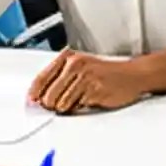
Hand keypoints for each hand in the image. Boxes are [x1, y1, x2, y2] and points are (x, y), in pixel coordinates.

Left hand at [28, 50, 145, 113]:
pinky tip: (89, 99)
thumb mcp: (81, 68)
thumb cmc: (107, 73)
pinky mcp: (93, 90)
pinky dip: (79, 108)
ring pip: (60, 104)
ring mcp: (84, 77)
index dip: (35, 93)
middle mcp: (74, 65)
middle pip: (48, 95)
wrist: (133, 75)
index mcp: (68, 57)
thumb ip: (60, 79)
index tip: (32, 102)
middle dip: (52, 105)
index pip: (41, 78)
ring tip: (79, 100)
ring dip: (67, 108)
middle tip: (60, 105)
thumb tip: (40, 98)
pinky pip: (76, 107)